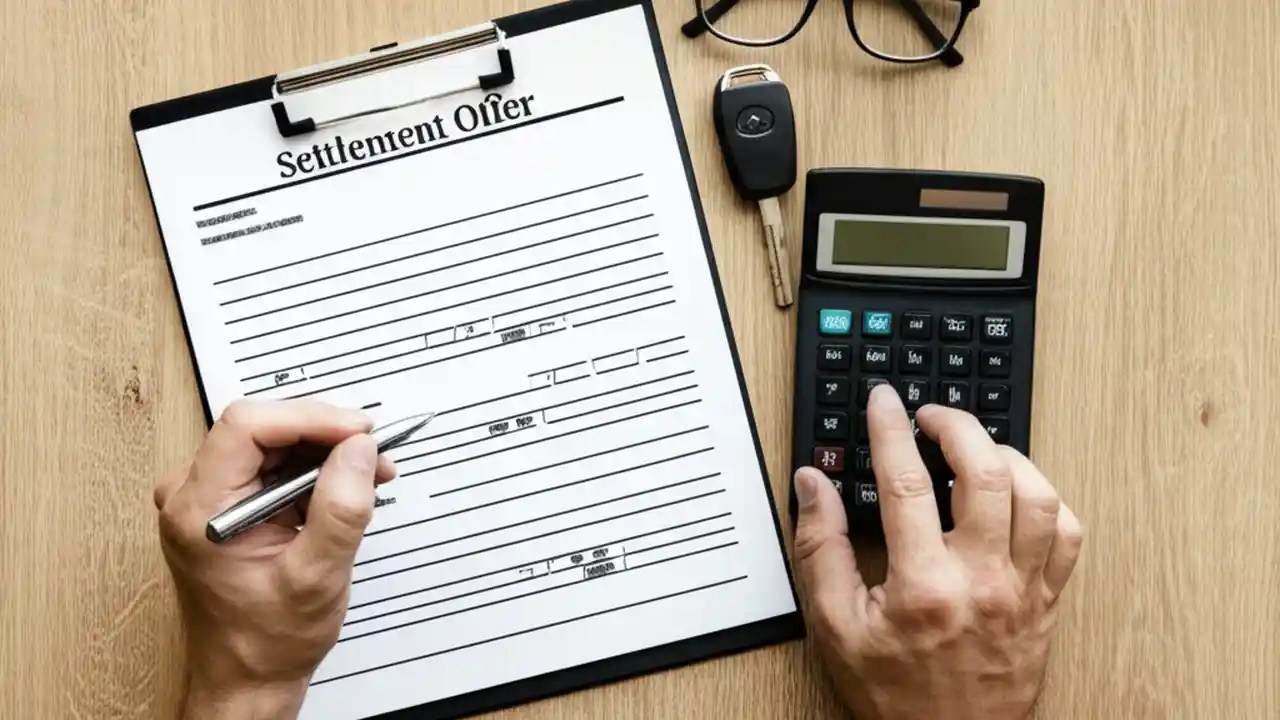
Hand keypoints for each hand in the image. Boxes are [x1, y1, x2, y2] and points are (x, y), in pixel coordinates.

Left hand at [154, 400, 396, 719]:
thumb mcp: (317, 577)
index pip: (249, 425)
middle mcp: (191, 496)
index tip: (357, 432)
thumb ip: (341, 508)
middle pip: (263, 428)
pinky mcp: (224, 504)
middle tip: (373, 454)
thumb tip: (359, 449)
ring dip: (325, 453)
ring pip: (272, 443)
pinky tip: (344, 488)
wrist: (248, 677)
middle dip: (326, 436)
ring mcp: (205, 499)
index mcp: (199, 511)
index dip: (311, 418)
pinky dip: (313, 470)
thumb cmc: (267, 640)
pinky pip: (271, 465)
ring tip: (368, 475)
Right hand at [793, 385, 1083, 719]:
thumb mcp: (834, 627)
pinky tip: (1017, 493)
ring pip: (1038, 496)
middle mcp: (982, 582)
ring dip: (1007, 456)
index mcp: (924, 586)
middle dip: (957, 426)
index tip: (883, 402)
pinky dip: (1047, 499)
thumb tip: (813, 485)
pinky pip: (1066, 535)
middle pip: (987, 472)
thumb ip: (820, 549)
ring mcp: (1023, 592)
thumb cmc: (893, 696)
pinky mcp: (1046, 604)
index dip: (891, 431)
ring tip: (975, 449)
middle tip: (930, 416)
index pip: (908, 484)